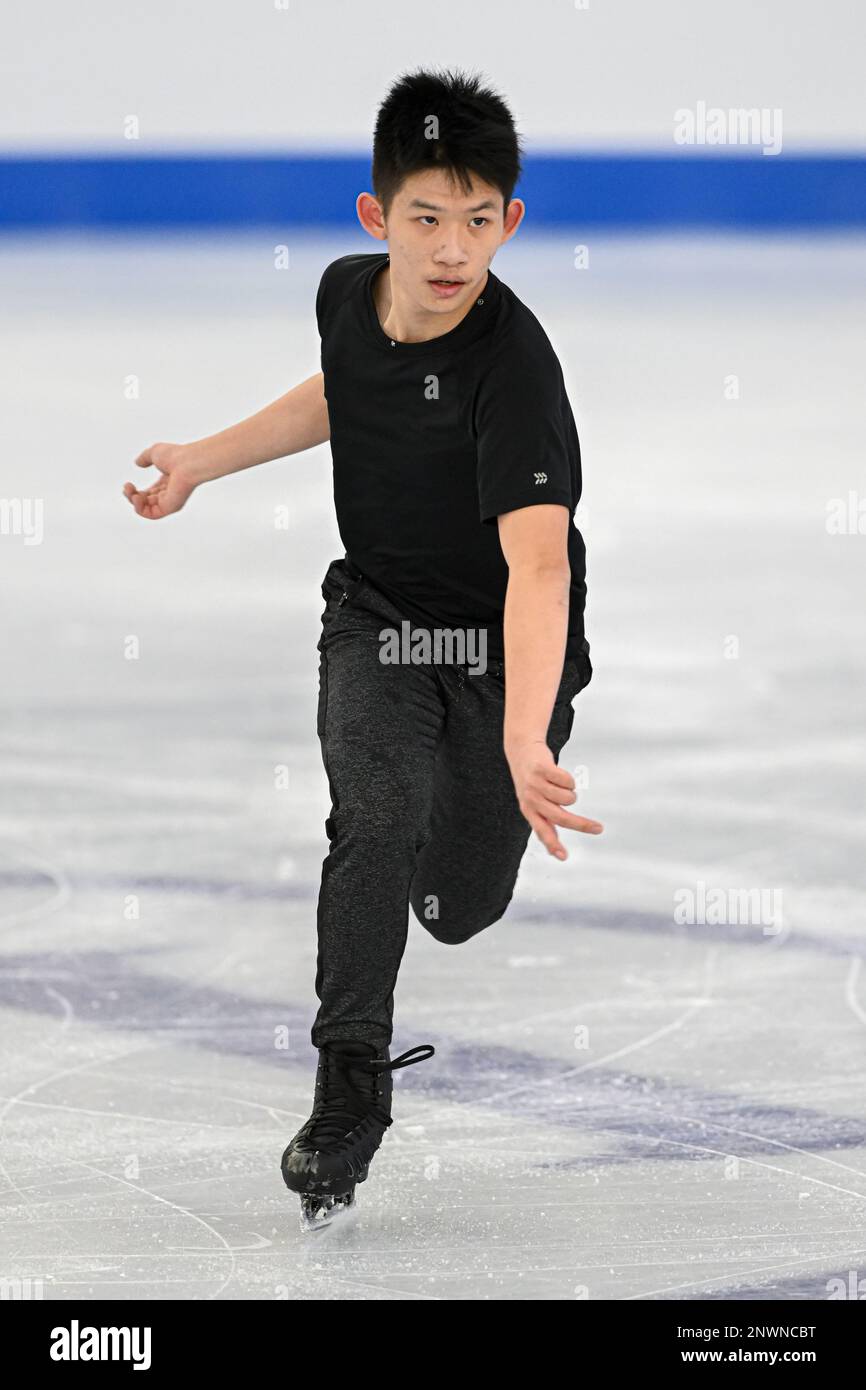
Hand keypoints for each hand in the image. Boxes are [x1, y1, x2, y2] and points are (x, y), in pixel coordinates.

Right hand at [123, 442, 198, 519]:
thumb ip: (145, 458)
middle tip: (127, 486)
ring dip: (133, 501)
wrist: (188, 463)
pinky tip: (136, 497)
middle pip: (145, 502)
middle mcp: (169, 494)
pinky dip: (140, 509)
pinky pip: (151, 515)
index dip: (135, 492)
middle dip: (131, 496)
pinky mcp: (170, 508)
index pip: (148, 494)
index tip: (127, 484)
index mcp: (167, 483)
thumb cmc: (176, 456)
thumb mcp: (154, 453)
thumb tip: (137, 463)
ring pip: (146, 509)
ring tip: (129, 491)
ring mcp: (170, 502)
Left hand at [506, 738, 603, 860]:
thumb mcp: (533, 803)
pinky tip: (560, 776)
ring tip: (560, 786)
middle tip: (599, 828)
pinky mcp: (541, 769)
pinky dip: (569, 780)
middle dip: (582, 825)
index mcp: (528, 811)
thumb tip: (554, 851)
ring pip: (568, 798)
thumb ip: (544, 822)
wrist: (521, 751)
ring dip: (571, 792)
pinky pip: (568, 781)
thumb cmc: (532, 782)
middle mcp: (530, 800)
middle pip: (561, 817)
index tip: (565, 857)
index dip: (553, 845)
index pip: (542, 832)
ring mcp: (535, 784)